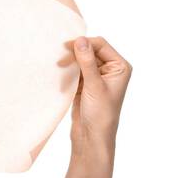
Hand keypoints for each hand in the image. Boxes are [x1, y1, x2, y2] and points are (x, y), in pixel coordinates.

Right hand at [58, 36, 130, 177]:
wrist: (92, 138)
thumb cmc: (100, 114)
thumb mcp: (94, 85)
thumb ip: (87, 61)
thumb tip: (80, 39)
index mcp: (120, 67)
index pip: (100, 45)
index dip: (83, 44)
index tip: (65, 48)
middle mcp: (111, 69)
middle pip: (90, 50)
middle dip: (75, 53)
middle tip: (59, 60)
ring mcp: (98, 76)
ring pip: (81, 60)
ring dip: (70, 63)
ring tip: (58, 68)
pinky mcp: (86, 84)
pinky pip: (75, 70)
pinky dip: (68, 72)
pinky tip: (60, 76)